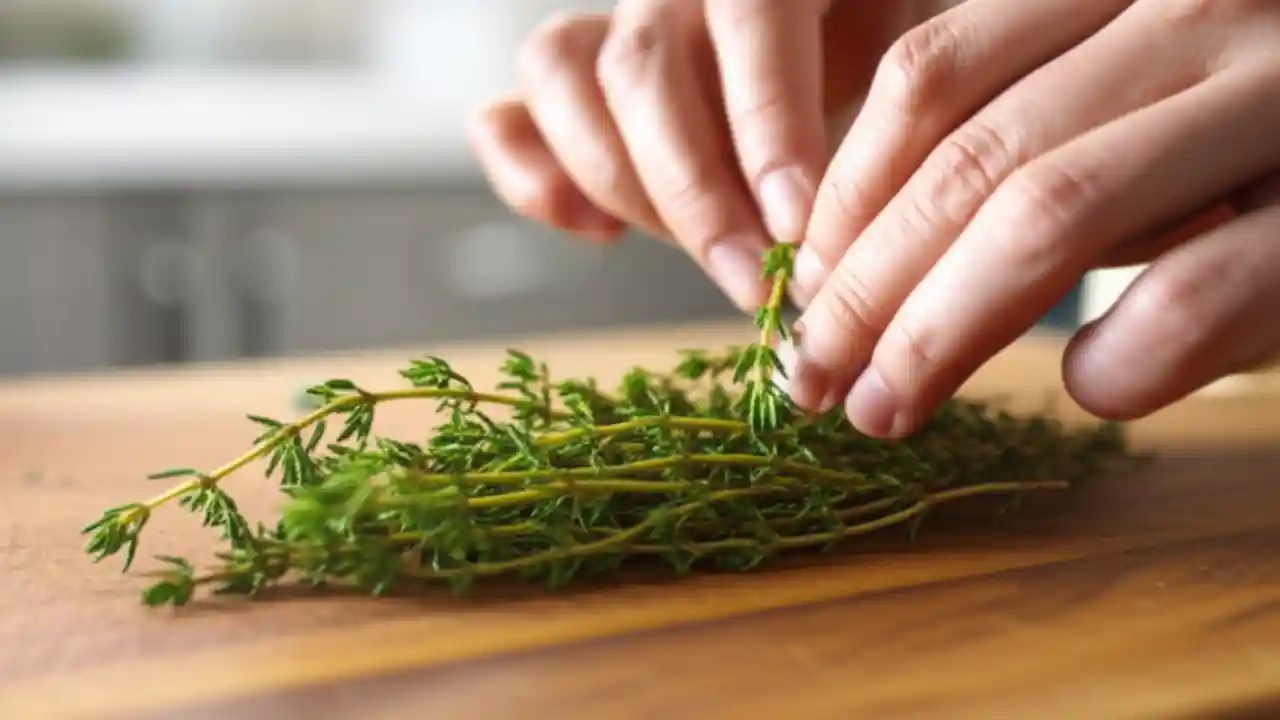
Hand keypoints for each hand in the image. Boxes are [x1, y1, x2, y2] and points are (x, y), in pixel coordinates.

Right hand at [468, 1, 927, 310]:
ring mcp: (607, 23)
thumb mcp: (904, 50)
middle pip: (640, 66)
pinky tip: (600, 234)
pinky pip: (504, 117)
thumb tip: (847, 226)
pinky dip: (532, 182)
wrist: (829, 19)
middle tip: (749, 281)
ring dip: (622, 189)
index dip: (767, 121)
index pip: (751, 13)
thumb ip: (888, 102)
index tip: (795, 226)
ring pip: (560, 77)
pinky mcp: (563, 82)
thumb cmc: (870, 43)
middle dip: (692, 193)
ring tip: (702, 257)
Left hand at [789, 0, 1279, 436]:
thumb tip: (849, 251)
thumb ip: (1023, 130)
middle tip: (808, 375)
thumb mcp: (1131, 97)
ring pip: (1051, 215)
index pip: (931, 75)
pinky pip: (1194, 297)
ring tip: (881, 408)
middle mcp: (1201, 8)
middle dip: (865, 284)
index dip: (844, 193)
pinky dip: (1115, 361)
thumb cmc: (1251, 136)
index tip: (797, 286)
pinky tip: (1088, 383)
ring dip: (938, 333)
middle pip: (972, 156)